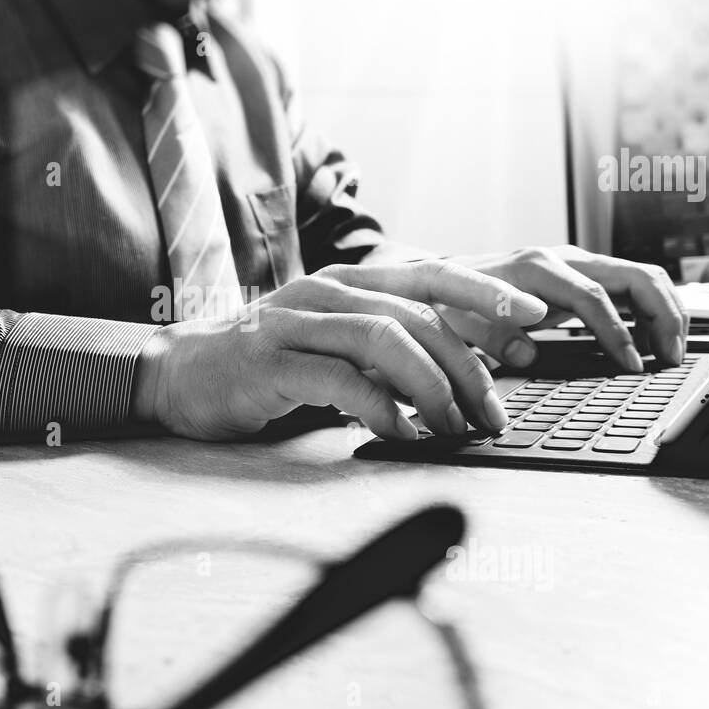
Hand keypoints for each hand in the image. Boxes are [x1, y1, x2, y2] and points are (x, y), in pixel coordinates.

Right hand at [132, 260, 547, 440]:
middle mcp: (324, 291)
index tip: (533, 321)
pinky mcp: (268, 363)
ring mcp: (293, 322)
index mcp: (347, 281)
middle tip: (494, 415)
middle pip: (418, 313)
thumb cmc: (264, 365)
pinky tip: (400, 434)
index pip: (431, 274)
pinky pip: (338, 379)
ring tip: (454, 428)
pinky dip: (380, 409)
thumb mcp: (332, 343)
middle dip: (469, 366)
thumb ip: (385, 346)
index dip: (485, 294)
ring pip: (384, 338)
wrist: (175, 374)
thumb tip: (461, 370)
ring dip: (431, 387)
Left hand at [438, 245, 688, 370]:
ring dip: (665, 311)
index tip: (631, 365)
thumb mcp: (462, 322)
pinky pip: (629, 286)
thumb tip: (529, 353)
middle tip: (672, 358)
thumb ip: (493, 337)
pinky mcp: (579, 275)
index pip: (593, 297)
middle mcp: (562, 259)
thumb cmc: (450, 301)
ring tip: (670, 352)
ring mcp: (574, 264)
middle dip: (663, 316)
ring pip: (641, 276)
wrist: (439, 277)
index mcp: (536, 269)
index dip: (617, 333)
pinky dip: (650, 309)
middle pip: (635, 276)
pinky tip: (651, 340)